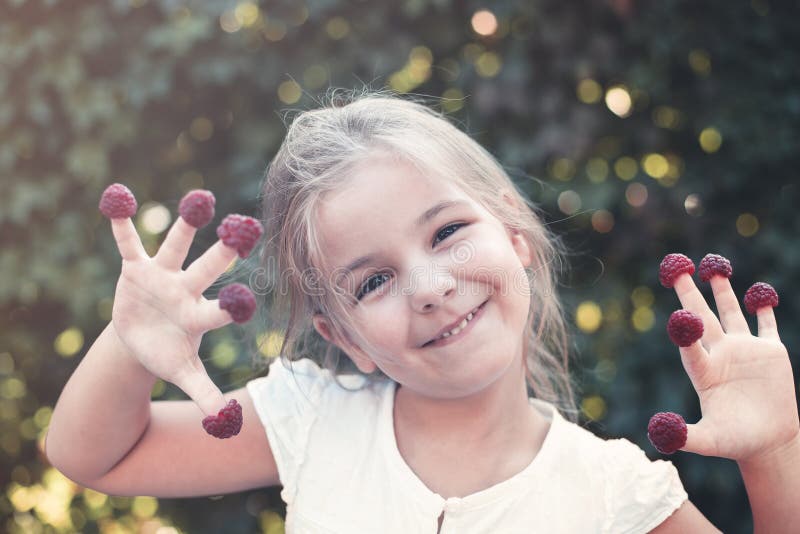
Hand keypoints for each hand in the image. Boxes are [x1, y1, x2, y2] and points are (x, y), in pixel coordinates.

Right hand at [108, 212, 239, 416]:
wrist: (141, 339)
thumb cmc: (168, 354)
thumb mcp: (184, 375)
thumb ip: (206, 395)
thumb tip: (227, 424)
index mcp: (198, 317)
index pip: (219, 310)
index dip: (230, 307)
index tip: (245, 300)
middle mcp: (186, 290)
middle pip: (208, 268)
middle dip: (224, 251)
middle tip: (244, 226)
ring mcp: (162, 277)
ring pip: (177, 245)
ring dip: (186, 223)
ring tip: (201, 197)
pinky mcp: (137, 268)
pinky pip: (128, 243)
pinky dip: (122, 223)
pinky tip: (118, 197)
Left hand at [670, 270, 798, 462]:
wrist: (767, 442)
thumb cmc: (735, 442)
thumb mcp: (709, 441)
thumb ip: (684, 436)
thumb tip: (658, 432)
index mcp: (704, 372)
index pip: (691, 346)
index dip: (686, 332)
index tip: (680, 315)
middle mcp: (720, 354)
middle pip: (701, 316)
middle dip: (689, 292)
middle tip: (675, 266)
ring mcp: (744, 350)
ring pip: (730, 312)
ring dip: (721, 290)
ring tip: (712, 266)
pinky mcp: (769, 351)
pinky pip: (766, 322)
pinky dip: (763, 305)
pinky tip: (757, 289)